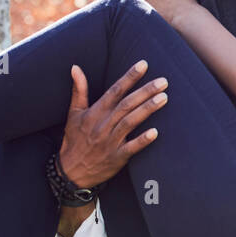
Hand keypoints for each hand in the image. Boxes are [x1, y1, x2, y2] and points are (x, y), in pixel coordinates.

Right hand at [57, 61, 166, 188]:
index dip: (129, 77)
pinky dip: (142, 140)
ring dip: (147, 109)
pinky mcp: (117, 158)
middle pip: (126, 104)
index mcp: (95, 112)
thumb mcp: (73, 114)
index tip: (143, 64)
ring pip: (130, 122)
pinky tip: (156, 132)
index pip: (115, 91)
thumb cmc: (74, 140)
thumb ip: (79, 90)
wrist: (71, 172)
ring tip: (164, 98)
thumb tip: (75, 67)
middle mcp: (103, 125)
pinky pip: (131, 148)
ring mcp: (110, 141)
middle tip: (163, 81)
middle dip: (145, 91)